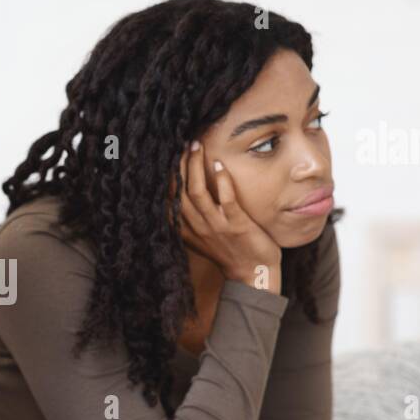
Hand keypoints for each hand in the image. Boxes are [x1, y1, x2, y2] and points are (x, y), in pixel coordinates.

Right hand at [167, 140, 281, 292]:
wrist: (253, 275)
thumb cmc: (230, 253)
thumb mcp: (203, 239)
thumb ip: (190, 221)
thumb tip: (181, 199)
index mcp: (187, 230)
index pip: (169, 199)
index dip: (166, 177)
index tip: (167, 157)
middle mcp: (198, 227)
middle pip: (180, 192)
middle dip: (179, 166)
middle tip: (182, 144)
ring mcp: (217, 226)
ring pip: (198, 192)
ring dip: (195, 167)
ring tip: (196, 147)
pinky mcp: (237, 225)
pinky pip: (226, 200)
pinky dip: (222, 181)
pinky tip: (220, 165)